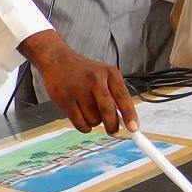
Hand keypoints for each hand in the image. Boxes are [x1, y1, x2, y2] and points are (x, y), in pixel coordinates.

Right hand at [20, 31, 137, 134]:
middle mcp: (95, 80)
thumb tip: (127, 120)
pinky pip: (79, 122)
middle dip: (112, 125)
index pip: (123, 98)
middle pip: (108, 111)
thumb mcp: (104, 75)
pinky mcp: (65, 99)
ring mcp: (78, 89)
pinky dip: (84, 126)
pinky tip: (83, 119)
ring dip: (94, 122)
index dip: (130, 115)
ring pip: (94, 119)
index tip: (134, 129)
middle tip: (112, 130)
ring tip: (90, 112)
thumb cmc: (84, 71)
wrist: (57, 60)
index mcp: (109, 74)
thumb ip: (116, 95)